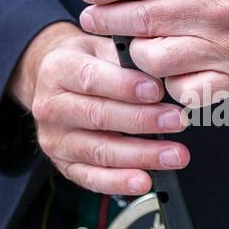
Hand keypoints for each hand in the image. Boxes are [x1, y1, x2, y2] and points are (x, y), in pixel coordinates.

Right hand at [9, 22, 189, 195]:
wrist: (54, 83)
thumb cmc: (87, 63)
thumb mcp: (101, 46)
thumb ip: (126, 58)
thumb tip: (160, 73)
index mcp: (58, 70)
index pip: (91, 79)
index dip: (125, 86)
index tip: (156, 91)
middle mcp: (51, 106)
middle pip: (98, 117)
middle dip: (142, 121)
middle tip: (177, 121)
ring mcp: (55, 139)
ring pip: (99, 151)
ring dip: (140, 156)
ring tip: (173, 155)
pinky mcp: (63, 164)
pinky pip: (92, 178)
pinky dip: (119, 183)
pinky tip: (144, 181)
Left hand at [77, 0, 228, 106]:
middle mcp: (215, 10)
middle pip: (141, 20)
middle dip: (106, 20)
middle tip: (93, 19)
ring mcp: (225, 49)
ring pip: (155, 61)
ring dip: (135, 54)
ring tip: (136, 44)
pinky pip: (184, 92)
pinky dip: (169, 84)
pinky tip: (171, 70)